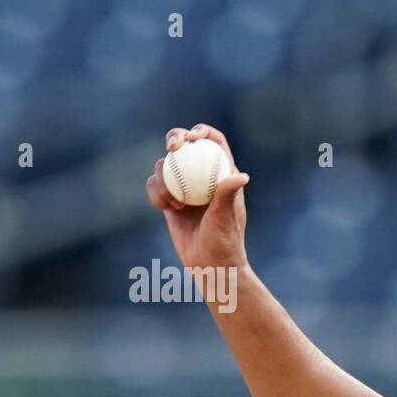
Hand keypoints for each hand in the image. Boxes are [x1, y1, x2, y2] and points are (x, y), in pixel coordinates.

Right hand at [146, 124, 250, 270]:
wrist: (209, 265)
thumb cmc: (224, 242)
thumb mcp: (225, 218)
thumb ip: (228, 195)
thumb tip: (242, 175)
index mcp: (223, 174)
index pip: (214, 142)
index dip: (203, 131)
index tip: (193, 136)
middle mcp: (202, 176)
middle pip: (185, 144)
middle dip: (175, 138)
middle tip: (172, 148)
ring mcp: (184, 186)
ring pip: (165, 165)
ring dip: (163, 178)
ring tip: (175, 203)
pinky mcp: (169, 199)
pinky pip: (155, 186)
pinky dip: (156, 194)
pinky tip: (167, 209)